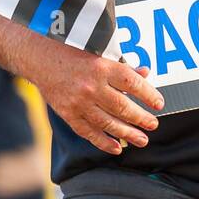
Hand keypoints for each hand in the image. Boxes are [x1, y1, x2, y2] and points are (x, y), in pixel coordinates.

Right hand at [32, 38, 163, 154]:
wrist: (39, 57)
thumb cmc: (74, 51)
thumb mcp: (101, 52)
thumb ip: (123, 66)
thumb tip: (146, 74)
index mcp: (102, 67)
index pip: (133, 83)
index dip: (149, 95)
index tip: (159, 103)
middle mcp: (91, 86)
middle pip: (123, 106)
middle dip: (141, 118)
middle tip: (153, 125)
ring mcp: (78, 102)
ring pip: (108, 123)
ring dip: (127, 133)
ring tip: (142, 140)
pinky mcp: (68, 113)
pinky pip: (88, 132)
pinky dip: (103, 142)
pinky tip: (117, 147)